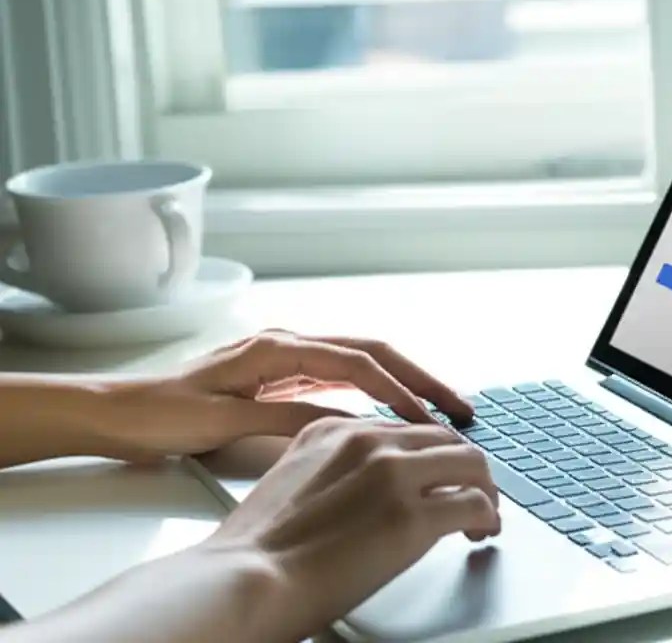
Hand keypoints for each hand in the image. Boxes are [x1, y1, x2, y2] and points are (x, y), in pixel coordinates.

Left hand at [103, 330, 472, 461]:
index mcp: (276, 346)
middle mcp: (286, 343)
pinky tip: (388, 409)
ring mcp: (285, 356)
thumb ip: (287, 419)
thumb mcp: (226, 421)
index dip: (398, 390)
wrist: (118, 412)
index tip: (427, 417)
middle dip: (419, 377)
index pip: (357, 364)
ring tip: (437, 406)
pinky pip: (340, 376)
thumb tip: (345, 422)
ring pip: (360, 361)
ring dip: (401, 381)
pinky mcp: (280, 375)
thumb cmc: (162, 413)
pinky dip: (373, 390)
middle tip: (458, 404)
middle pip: (372, 351)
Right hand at [207, 417, 501, 640]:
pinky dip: (487, 518)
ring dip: (483, 491)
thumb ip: (335, 471)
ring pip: (470, 463)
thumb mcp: (293, 482)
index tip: (442, 473)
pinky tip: (481, 533)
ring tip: (483, 515)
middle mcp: (368, 442)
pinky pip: (474, 504)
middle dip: (465, 468)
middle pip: (445, 439)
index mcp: (335, 430)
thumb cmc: (256, 552)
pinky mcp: (412, 516)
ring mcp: (393, 475)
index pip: (407, 429)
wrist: (243, 582)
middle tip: (473, 495)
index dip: (432, 454)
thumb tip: (370, 490)